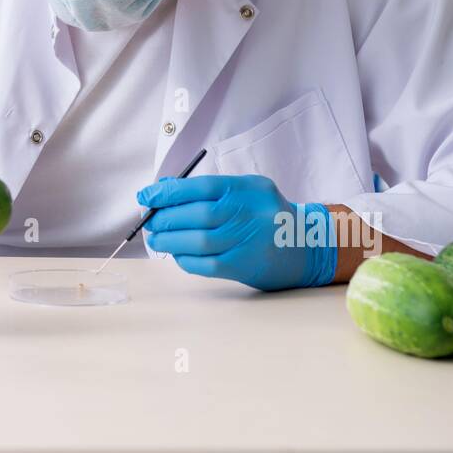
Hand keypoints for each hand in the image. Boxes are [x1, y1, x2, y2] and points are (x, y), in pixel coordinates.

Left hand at [136, 174, 336, 290]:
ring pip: (199, 241)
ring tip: (156, 239)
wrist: (306, 246)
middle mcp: (251, 212)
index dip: (168, 192)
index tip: (146, 196)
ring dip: (170, 241)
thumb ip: (210, 190)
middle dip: (165, 218)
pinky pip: (207, 264)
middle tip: (150, 222)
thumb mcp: (246, 191)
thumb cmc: (266, 216)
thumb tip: (163, 191)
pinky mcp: (246, 266)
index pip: (200, 187)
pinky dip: (185, 259)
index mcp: (248, 188)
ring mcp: (250, 241)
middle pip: (197, 215)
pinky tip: (177, 255)